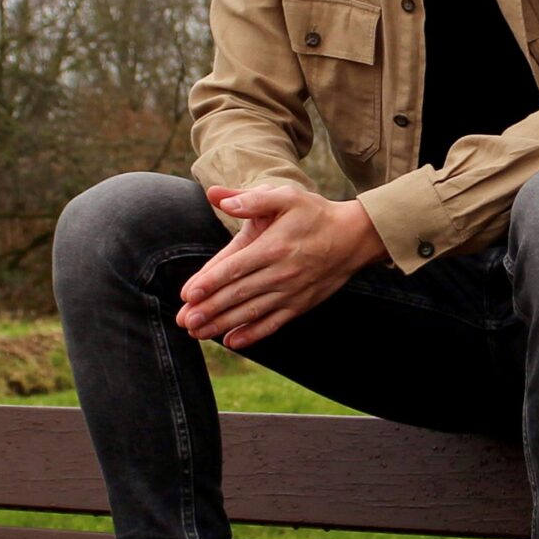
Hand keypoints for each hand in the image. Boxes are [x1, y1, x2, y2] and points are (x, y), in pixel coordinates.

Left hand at [178, 185, 388, 348]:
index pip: (234, 268)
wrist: (354, 237)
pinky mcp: (300, 305)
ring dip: (222, 324)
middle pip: (238, 294)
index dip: (209, 281)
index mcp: (273, 247)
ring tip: (197, 332)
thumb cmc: (315, 214)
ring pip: (252, 312)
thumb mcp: (286, 197)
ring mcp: (291, 292)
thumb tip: (218, 197)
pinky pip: (273, 323)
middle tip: (184, 320)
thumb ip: (251, 198)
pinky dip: (252, 334)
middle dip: (209, 309)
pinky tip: (232, 341)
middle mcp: (281, 273)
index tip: (187, 294)